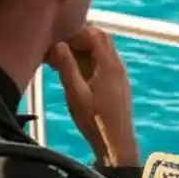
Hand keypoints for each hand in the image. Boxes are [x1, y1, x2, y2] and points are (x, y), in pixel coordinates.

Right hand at [47, 25, 139, 165]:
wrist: (117, 143)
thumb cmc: (95, 121)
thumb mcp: (75, 94)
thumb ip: (67, 67)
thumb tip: (57, 45)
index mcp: (109, 65)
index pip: (95, 34)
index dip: (76, 34)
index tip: (59, 44)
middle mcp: (118, 66)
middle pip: (101, 38)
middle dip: (80, 40)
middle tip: (61, 51)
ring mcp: (121, 75)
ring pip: (104, 51)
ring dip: (85, 51)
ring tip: (66, 64)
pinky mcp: (120, 84)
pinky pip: (106, 63)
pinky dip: (91, 61)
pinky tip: (78, 76)